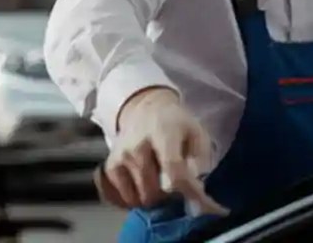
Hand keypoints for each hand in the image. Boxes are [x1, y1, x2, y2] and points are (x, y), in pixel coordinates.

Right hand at [95, 87, 228, 215]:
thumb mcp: (197, 133)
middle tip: (178, 186)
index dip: (188, 191)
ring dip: (154, 197)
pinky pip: (124, 198)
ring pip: (141, 198)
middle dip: (170, 195)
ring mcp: (121, 157)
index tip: (202, 204)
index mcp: (162, 133)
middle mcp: (137, 146)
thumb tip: (196, 186)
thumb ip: (201, 159)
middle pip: (155, 191)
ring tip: (161, 181)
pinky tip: (145, 185)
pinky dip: (137, 198)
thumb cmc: (175, 124)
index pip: (174, 170)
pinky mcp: (110, 167)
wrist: (145, 109)